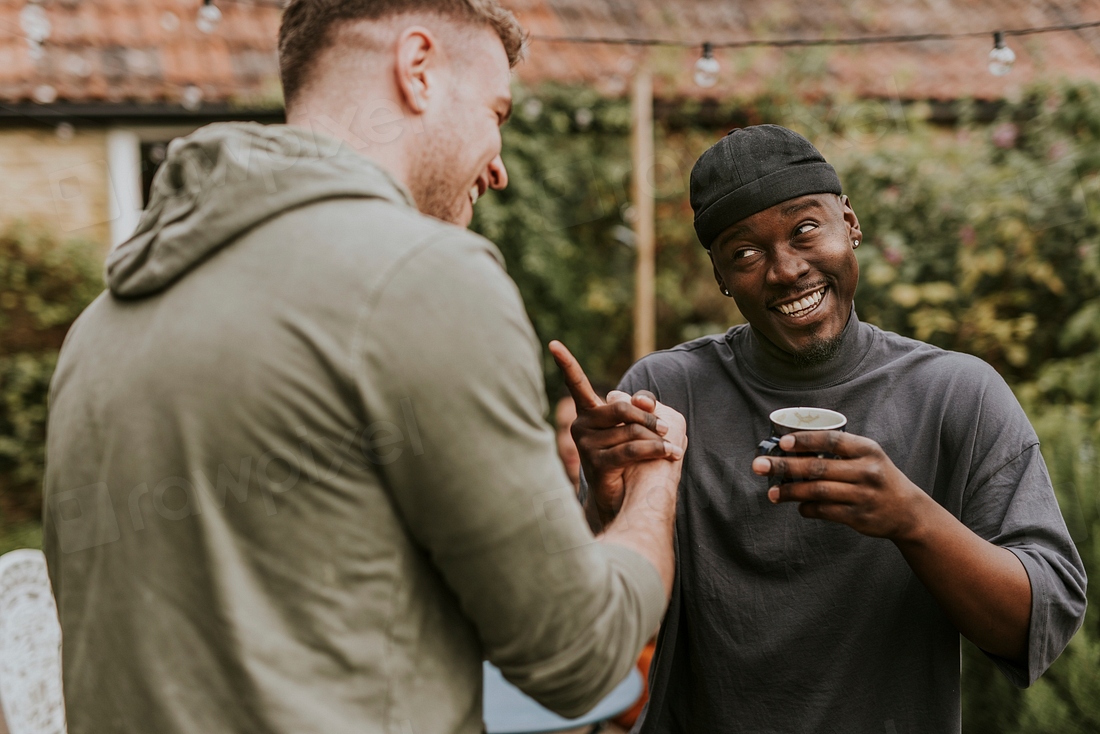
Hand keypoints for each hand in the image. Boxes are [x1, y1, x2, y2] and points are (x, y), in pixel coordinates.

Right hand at [548, 341, 683, 526]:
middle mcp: (581, 425)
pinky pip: (632, 449)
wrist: (621, 497)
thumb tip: (643, 398)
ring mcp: (585, 445)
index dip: (566, 363)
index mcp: (588, 412)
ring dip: (657, 440)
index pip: (576, 383)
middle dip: (648, 418)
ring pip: (631, 432)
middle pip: (621, 408)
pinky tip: (672, 454)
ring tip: (672, 447)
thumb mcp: (635, 427)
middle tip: (668, 428)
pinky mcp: (596, 463)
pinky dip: (657, 450)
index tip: (553, 343)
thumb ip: (639, 408)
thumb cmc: (628, 457)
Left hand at [750, 431, 931, 539]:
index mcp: (867, 449)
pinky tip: (797, 506)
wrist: (907, 510)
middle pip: (818, 468)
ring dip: (790, 491)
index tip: (783, 443)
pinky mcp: (859, 517)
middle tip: (759, 465)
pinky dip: (807, 508)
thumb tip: (791, 448)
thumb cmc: (877, 477)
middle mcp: (866, 471)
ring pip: (818, 491)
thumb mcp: (867, 456)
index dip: (806, 441)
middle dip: (785, 466)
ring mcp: (863, 495)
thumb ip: (838, 450)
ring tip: (771, 493)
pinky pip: (825, 511)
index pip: (832, 440)